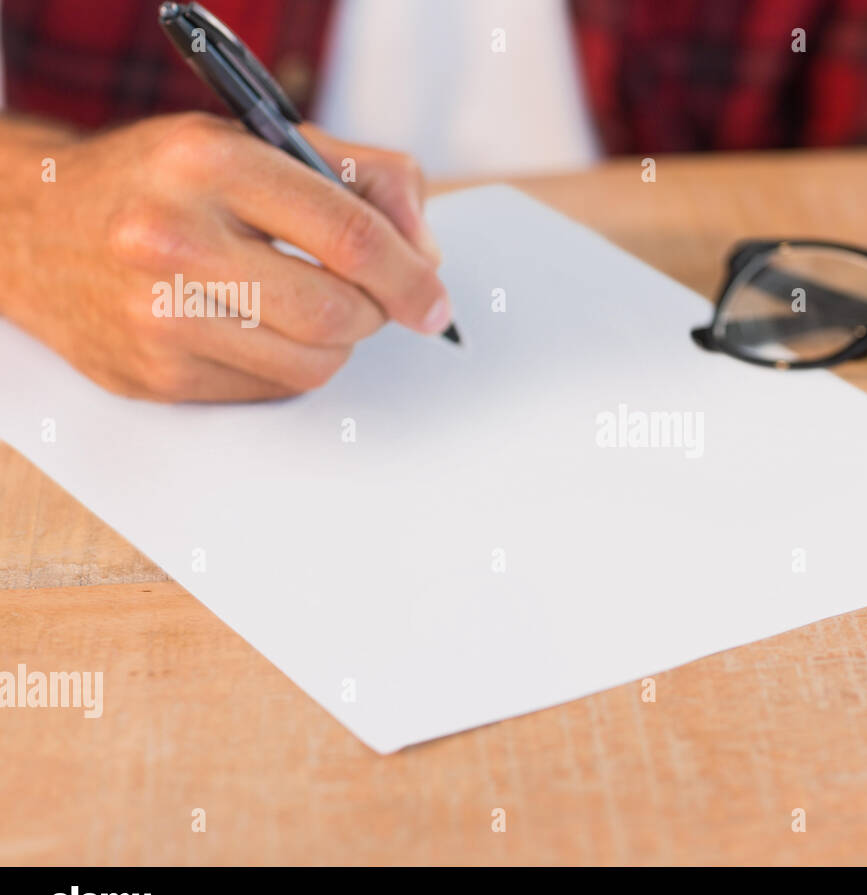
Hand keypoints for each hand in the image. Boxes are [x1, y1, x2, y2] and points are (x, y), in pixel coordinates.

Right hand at [0, 112, 450, 400]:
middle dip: (375, 311)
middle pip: (337, 312)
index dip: (410, 275)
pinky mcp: (153, 376)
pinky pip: (269, 390)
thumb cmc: (163, 181)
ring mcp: (157, 316)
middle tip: (369, 298)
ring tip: (308, 306)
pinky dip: (285, 364)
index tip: (435, 300)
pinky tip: (256, 327)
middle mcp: (173, 239)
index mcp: (209, 162)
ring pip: (311, 364)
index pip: (347, 233)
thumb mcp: (257, 140)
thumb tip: (425, 256)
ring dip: (334, 343)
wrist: (34, 226)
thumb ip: (362, 177)